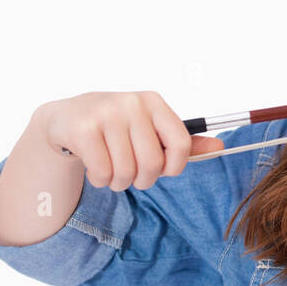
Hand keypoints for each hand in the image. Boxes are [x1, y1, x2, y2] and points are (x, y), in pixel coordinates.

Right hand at [33, 91, 224, 191]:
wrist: (65, 118)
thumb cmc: (116, 127)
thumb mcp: (150, 129)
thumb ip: (184, 142)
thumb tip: (221, 146)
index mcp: (154, 103)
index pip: (181, 144)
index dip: (175, 168)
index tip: (164, 171)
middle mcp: (132, 104)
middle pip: (152, 164)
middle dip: (143, 180)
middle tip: (132, 175)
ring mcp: (106, 114)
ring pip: (126, 172)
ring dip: (119, 182)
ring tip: (113, 172)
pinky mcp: (84, 129)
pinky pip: (103, 173)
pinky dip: (101, 180)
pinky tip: (96, 169)